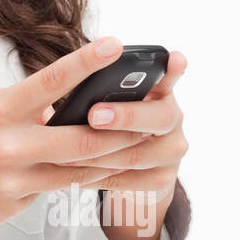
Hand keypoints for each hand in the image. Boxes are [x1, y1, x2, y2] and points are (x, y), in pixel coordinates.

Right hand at [0, 36, 151, 236]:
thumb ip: (16, 105)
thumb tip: (54, 106)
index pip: (50, 82)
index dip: (86, 62)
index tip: (114, 44)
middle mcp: (9, 148)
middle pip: (83, 140)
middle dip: (122, 130)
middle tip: (151, 118)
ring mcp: (14, 182)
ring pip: (78, 171)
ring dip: (111, 160)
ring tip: (138, 148)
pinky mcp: (14, 206)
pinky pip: (51, 189)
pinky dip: (69, 176)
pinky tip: (84, 170)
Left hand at [45, 49, 188, 233]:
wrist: (124, 167)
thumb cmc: (106, 121)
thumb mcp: (106, 98)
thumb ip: (104, 88)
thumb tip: (75, 75)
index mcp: (161, 91)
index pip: (170, 75)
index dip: (172, 69)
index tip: (173, 58)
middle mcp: (173, 118)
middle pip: (159, 117)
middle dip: (125, 116)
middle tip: (93, 114)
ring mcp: (172, 151)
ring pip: (137, 154)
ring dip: (99, 154)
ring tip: (66, 151)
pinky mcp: (162, 180)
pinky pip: (128, 181)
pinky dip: (98, 177)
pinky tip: (73, 173)